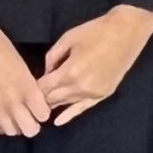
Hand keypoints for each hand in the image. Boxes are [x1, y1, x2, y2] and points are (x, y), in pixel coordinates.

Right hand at [0, 0, 51, 137]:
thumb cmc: (0, 46)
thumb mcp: (23, 66)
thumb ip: (30, 87)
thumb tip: (36, 102)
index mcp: (27, 87)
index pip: (43, 115)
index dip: (42, 112)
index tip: (39, 107)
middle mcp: (12, 100)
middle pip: (30, 130)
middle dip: (32, 123)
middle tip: (28, 115)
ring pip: (11, 131)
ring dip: (15, 125)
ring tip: (13, 115)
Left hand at [39, 5, 152, 126]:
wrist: (126, 32)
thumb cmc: (96, 31)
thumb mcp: (68, 39)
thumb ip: (52, 58)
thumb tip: (46, 73)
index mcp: (69, 72)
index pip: (44, 87)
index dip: (33, 88)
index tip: (25, 88)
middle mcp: (80, 87)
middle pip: (53, 98)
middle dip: (41, 98)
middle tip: (30, 98)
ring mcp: (93, 93)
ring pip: (66, 104)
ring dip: (53, 105)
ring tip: (40, 108)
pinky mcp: (103, 95)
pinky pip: (83, 108)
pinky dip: (70, 115)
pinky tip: (58, 121)